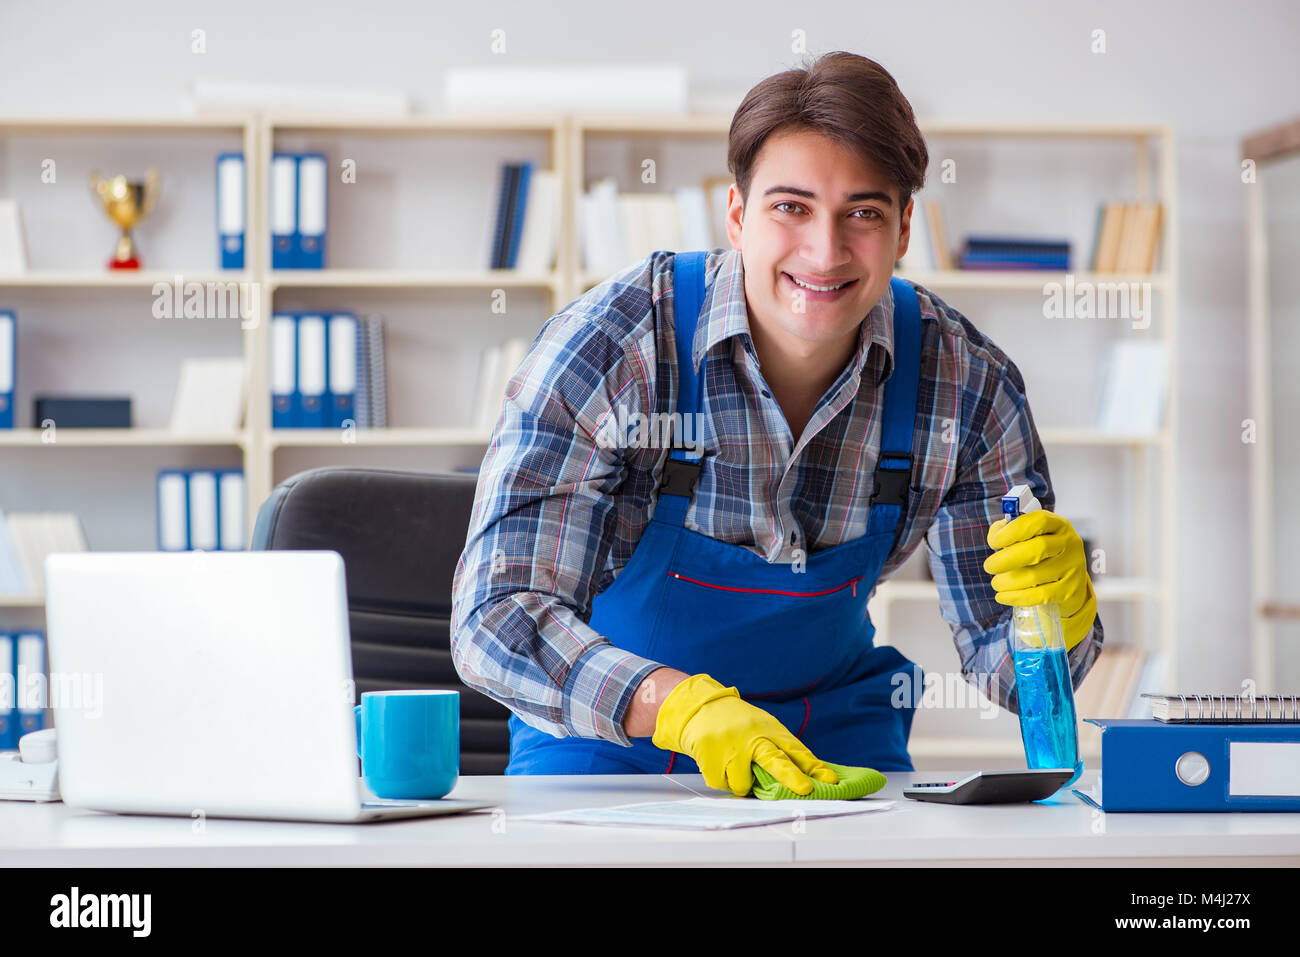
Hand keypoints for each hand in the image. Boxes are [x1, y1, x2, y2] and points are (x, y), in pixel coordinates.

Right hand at [652, 674, 839, 796]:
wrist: (700, 707)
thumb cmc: (736, 722)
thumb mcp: (761, 727)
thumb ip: (778, 748)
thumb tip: (804, 777)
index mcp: (769, 728)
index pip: (796, 750)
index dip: (814, 767)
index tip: (830, 780)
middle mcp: (751, 735)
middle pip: (774, 759)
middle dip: (791, 776)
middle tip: (805, 789)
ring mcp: (729, 745)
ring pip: (743, 783)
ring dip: (741, 782)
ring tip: (734, 764)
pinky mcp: (710, 754)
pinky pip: (722, 783)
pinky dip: (721, 778)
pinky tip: (719, 762)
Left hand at [984, 510, 1096, 650]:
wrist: (1069, 579)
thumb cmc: (1041, 553)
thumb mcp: (1030, 535)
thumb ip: (1009, 530)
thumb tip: (995, 537)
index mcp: (1058, 524)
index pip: (1038, 521)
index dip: (1012, 531)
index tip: (994, 543)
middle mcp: (1069, 543)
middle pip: (1037, 549)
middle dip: (1006, 559)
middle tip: (989, 566)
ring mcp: (1072, 567)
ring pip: (1035, 575)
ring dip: (1008, 581)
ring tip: (996, 583)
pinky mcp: (1069, 590)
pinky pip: (1039, 596)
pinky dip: (1016, 597)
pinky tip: (1002, 596)